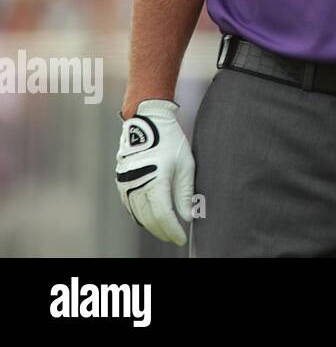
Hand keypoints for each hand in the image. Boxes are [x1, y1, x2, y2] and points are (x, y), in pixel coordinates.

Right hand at [115, 99, 194, 245]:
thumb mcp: (186, 165)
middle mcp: (136, 185)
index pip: (163, 215)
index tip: (182, 238)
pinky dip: (141, 215)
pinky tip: (151, 218)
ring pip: (138, 215)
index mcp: (155, 181)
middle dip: (163, 231)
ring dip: (152, 225)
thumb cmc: (170, 141)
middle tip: (176, 237)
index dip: (173, 230)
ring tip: (166, 230)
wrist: (147, 122)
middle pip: (149, 219)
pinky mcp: (121, 182)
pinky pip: (130, 206)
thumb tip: (187, 217)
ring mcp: (126, 184)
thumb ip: (185, 193)